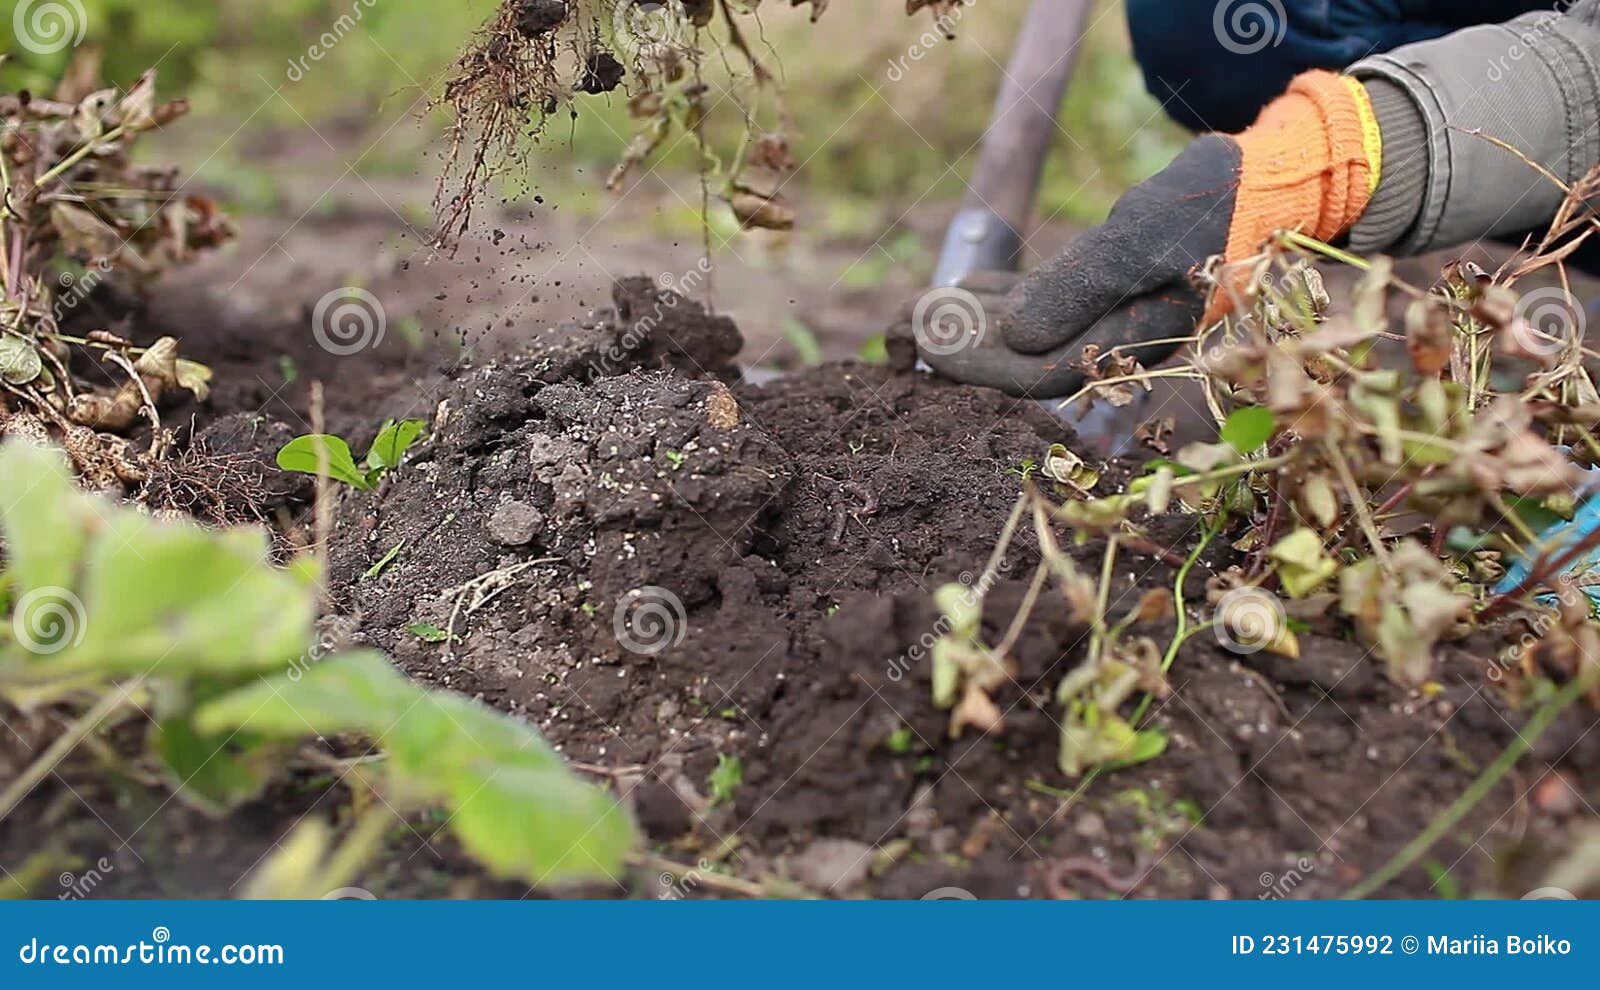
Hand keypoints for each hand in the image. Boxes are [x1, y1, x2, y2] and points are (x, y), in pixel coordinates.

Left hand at [919, 71, 1381, 397]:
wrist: (1269, 185)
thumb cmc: (1209, 208)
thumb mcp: (1139, 237)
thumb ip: (1078, 286)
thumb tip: (1015, 338)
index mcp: (1129, 345)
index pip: (1036, 373)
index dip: (977, 365)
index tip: (926, 346)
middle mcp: (1118, 344)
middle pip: (1023, 360)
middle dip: (964, 346)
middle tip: (906, 325)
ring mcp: (1114, 320)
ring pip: (1029, 334)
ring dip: (976, 323)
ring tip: (924, 305)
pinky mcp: (1112, 293)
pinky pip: (1048, 306)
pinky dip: (1006, 298)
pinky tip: (966, 284)